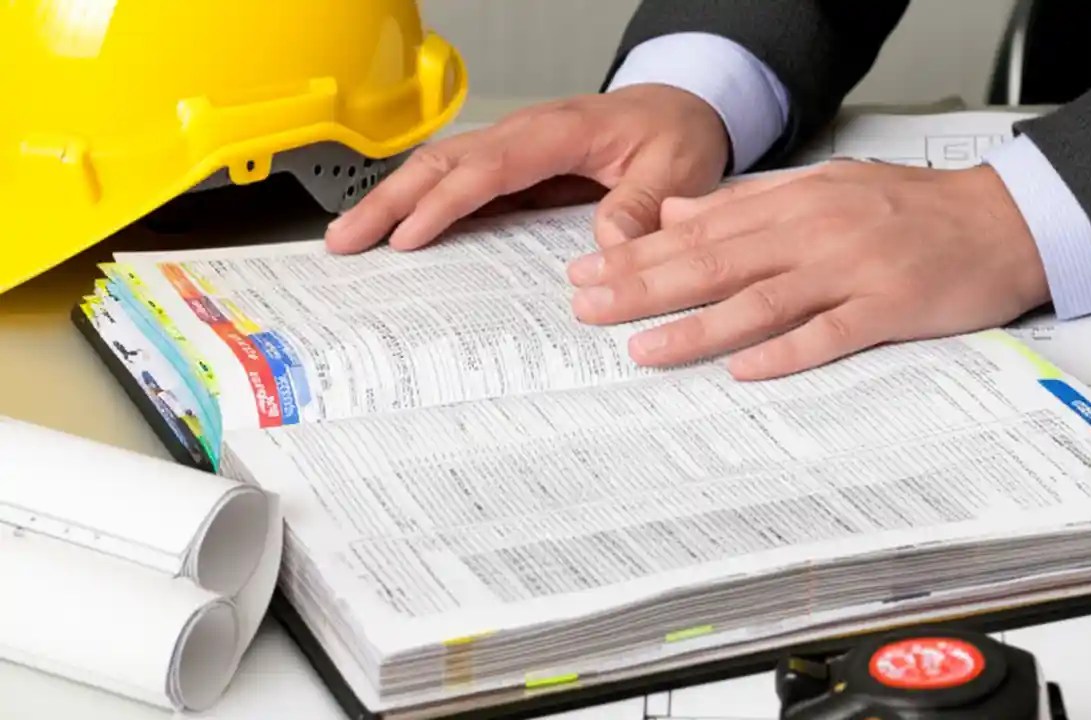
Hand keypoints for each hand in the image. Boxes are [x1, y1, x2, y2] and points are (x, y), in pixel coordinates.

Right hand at [324, 84, 730, 252]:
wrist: (680, 110)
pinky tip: (394, 233)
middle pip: (444, 162)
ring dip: (392, 201)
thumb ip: (643, 206)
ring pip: (440, 167)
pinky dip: (419, 203)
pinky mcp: (514, 167)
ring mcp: (515, 148)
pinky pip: (458, 181)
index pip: (490, 167)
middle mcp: (526, 135)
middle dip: (390, 200)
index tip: (408, 237)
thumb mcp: (676, 171)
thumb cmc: (675, 135)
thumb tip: (607, 247)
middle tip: (346, 241)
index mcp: (561, 133)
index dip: (445, 202)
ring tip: (350, 239)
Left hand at [564, 160, 1049, 379]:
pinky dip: (788, 352)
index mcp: (795, 204)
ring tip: (644, 349)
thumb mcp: (823, 189)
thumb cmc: (911, 208)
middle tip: (588, 310)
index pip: (699, 232)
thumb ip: (748, 204)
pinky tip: (746, 369)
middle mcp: (815, 233)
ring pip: (762, 300)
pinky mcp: (892, 307)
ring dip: (699, 326)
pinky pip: (833, 333)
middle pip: (715, 263)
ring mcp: (853, 271)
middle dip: (644, 288)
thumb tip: (677, 215)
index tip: (587, 275)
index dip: (639, 255)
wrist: (1003, 219)